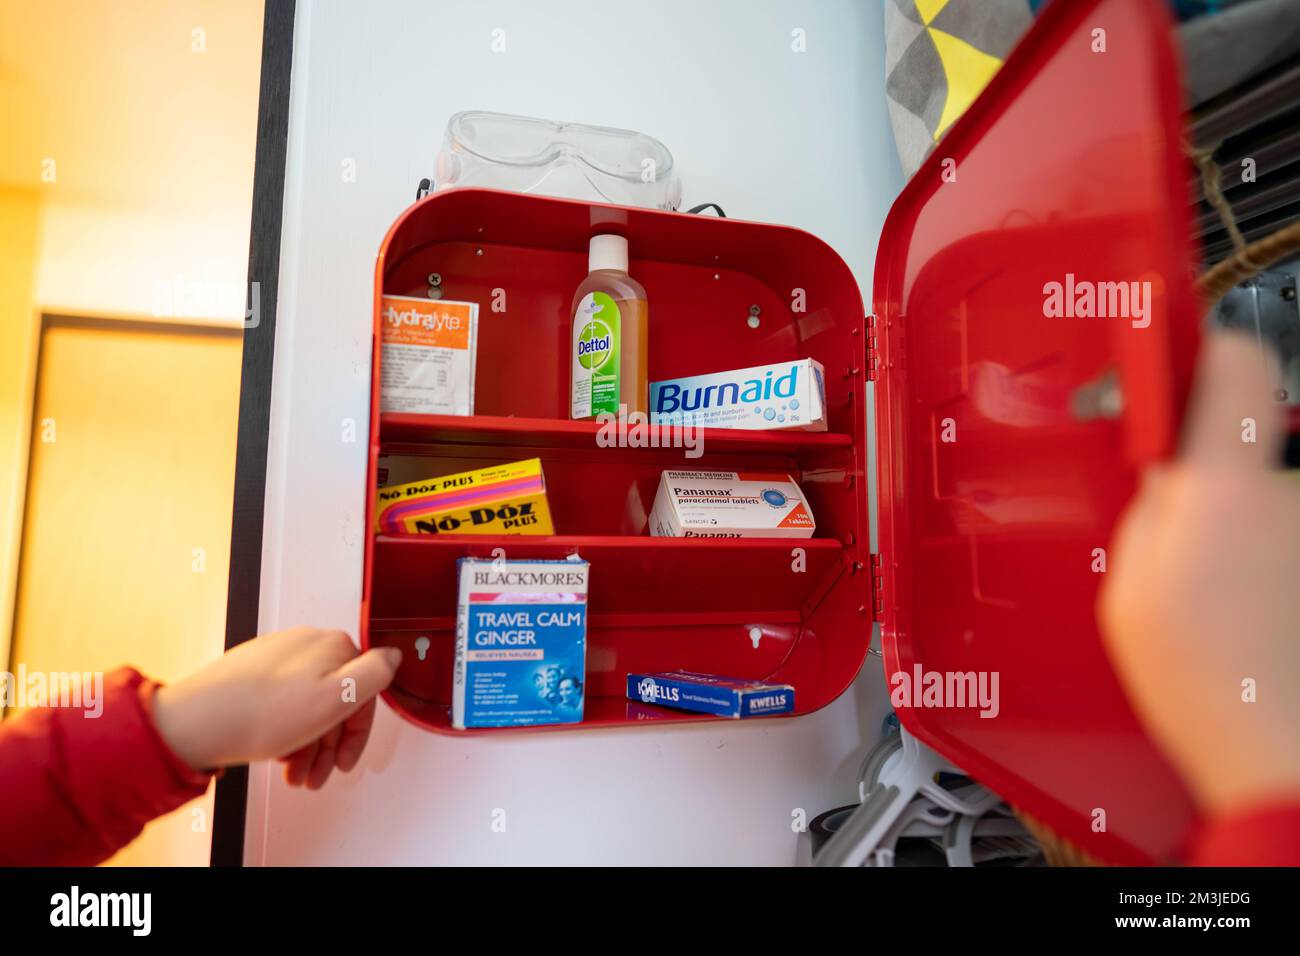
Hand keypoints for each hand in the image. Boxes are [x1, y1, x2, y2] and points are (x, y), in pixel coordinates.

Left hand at [152, 627, 401, 788]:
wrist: (198, 722)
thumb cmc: (262, 714)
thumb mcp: (336, 697)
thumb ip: (375, 673)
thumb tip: (394, 656)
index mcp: (334, 647)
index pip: (365, 692)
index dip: (357, 734)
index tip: (345, 758)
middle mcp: (308, 645)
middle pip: (335, 699)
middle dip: (329, 743)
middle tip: (315, 772)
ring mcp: (279, 656)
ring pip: (308, 703)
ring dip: (308, 742)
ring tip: (294, 769)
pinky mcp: (255, 669)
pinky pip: (284, 701)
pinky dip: (287, 728)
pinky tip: (278, 750)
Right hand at [1100, 333, 1299, 815]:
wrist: (1282, 757)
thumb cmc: (1209, 686)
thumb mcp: (1130, 589)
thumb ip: (1148, 509)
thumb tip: (1164, 470)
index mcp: (1224, 491)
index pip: (1238, 363)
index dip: (1204, 351)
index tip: (1175, 362)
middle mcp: (1289, 497)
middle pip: (1252, 439)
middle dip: (1214, 470)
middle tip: (1183, 529)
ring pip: (1271, 499)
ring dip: (1247, 529)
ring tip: (1225, 598)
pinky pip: (1284, 537)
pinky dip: (1272, 564)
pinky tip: (1255, 615)